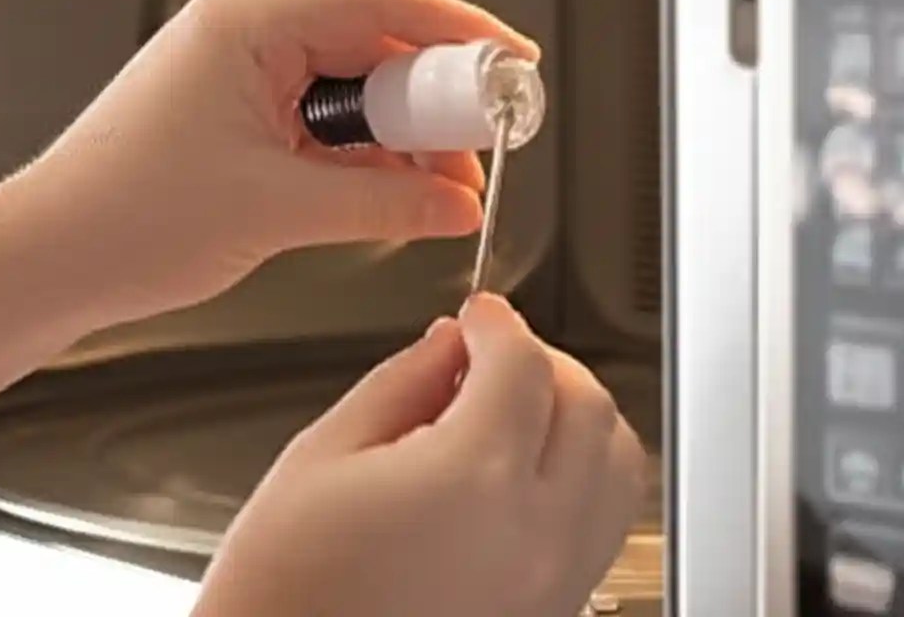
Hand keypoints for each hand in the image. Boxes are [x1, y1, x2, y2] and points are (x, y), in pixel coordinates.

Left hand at [9, 0, 538, 324]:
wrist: (47, 262)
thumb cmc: (121, 216)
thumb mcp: (277, 208)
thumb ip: (383, 201)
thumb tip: (454, 203)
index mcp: (246, 27)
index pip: (379, 4)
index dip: (458, 31)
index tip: (512, 63)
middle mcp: (245, 41)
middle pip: (373, 48)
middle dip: (435, 102)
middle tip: (482, 148)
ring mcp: (241, 83)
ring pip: (352, 94)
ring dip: (402, 139)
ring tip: (445, 189)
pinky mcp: (239, 125)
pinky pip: (323, 129)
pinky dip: (364, 160)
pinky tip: (397, 195)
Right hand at [191, 295, 647, 616]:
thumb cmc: (284, 593)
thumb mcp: (322, 458)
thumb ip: (402, 383)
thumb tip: (449, 343)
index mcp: (471, 482)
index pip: (522, 364)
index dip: (496, 322)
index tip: (477, 316)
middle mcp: (535, 536)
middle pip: (588, 405)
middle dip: (545, 361)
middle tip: (494, 354)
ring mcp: (555, 583)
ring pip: (618, 464)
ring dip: (577, 418)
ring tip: (516, 408)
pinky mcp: (554, 614)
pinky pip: (605, 524)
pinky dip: (584, 476)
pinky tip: (528, 468)